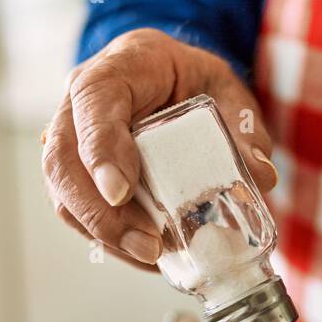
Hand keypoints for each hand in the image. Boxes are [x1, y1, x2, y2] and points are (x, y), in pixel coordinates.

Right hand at [41, 28, 276, 268]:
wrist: (171, 81)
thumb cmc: (194, 81)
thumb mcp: (227, 92)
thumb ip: (242, 127)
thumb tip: (259, 175)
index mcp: (121, 66)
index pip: (94, 100)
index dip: (101, 148)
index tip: (120, 191)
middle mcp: (81, 99)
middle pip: (62, 157)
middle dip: (99, 210)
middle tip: (147, 243)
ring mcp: (71, 136)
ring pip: (61, 190)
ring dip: (102, 231)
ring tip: (151, 255)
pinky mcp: (76, 171)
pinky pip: (75, 210)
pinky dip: (107, 238)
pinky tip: (144, 254)